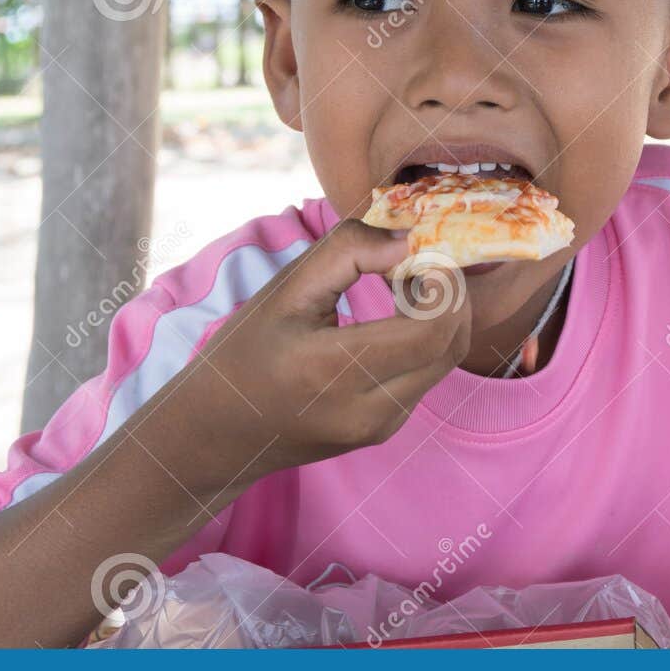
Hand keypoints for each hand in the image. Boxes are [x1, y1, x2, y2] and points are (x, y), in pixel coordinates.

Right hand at [172, 220, 472, 488]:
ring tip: (405, 284)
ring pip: (445, 362)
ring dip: (442, 315)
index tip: (429, 251)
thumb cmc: (244, 352)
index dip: (446, 287)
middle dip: (451, 295)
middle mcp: (365, 411)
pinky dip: (428, 339)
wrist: (219, 432)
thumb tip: (409, 238)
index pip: (428, 333)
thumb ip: (347, 253)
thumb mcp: (284, 290)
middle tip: (423, 261)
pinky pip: (426, 377)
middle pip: (448, 347)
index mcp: (332, 371)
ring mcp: (379, 428)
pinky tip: (398, 316)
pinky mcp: (384, 431)